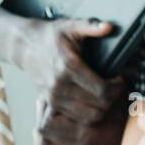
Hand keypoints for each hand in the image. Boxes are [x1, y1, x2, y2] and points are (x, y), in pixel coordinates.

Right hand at [20, 17, 127, 144]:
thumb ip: (90, 26)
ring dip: (103, 108)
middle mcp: (59, 85)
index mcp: (68, 67)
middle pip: (98, 106)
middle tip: (117, 88)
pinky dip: (89, 114)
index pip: (102, 89)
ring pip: (89, 116)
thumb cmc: (50, 36)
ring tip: (107, 95)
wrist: (24, 46)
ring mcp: (53, 97)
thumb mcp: (70, 26)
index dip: (117, 87)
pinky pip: (76, 118)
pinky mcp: (50, 103)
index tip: (120, 78)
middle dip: (113, 98)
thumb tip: (108, 27)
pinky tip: (94, 101)